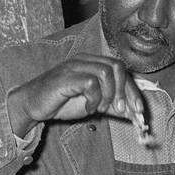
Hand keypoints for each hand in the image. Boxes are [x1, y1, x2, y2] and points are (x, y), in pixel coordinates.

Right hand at [7, 57, 147, 135]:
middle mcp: (85, 60)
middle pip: (117, 67)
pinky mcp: (66, 76)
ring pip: (106, 73)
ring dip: (108, 95)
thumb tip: (134, 114)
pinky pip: (90, 83)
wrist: (35, 104)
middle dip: (124, 91)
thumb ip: (113, 106)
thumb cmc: (63, 101)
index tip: (140, 111)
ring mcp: (75, 66)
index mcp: (93, 63)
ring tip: (99, 108)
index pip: (121, 70)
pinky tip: (87, 107)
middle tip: (120, 111)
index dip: (133, 91)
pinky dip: (94, 99)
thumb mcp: (94, 104)